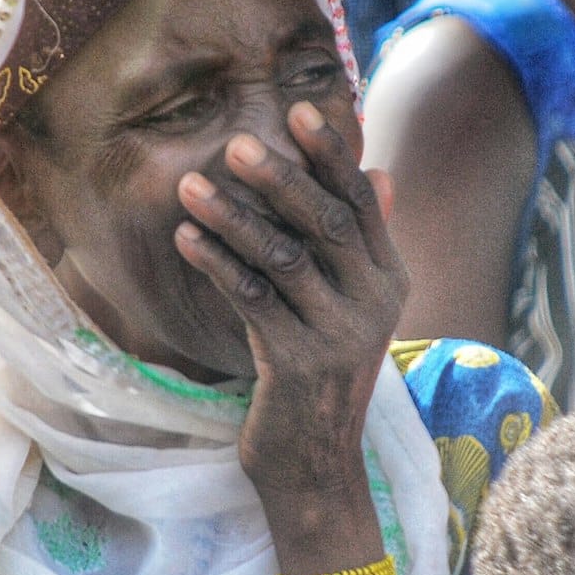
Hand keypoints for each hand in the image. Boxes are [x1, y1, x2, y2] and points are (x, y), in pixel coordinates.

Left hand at [173, 105, 409, 508]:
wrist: (316, 465)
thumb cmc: (320, 374)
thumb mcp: (350, 306)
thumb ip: (361, 243)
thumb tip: (380, 173)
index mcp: (388, 279)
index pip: (362, 202)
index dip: (331, 154)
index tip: (298, 109)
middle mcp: (374, 303)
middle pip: (327, 223)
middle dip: (279, 178)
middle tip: (233, 142)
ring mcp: (340, 335)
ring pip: (285, 258)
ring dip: (233, 217)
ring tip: (189, 186)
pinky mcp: (300, 363)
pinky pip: (253, 299)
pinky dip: (217, 264)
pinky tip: (186, 239)